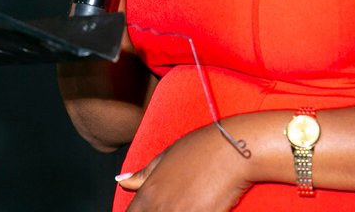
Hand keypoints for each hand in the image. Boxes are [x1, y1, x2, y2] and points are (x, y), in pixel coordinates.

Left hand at [117, 124, 252, 211]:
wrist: (233, 151)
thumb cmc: (201, 149)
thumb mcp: (166, 156)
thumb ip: (143, 174)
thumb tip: (122, 181)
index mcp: (148, 194)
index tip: (152, 209)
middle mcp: (160, 208)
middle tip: (177, 203)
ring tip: (189, 204)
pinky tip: (201, 207)